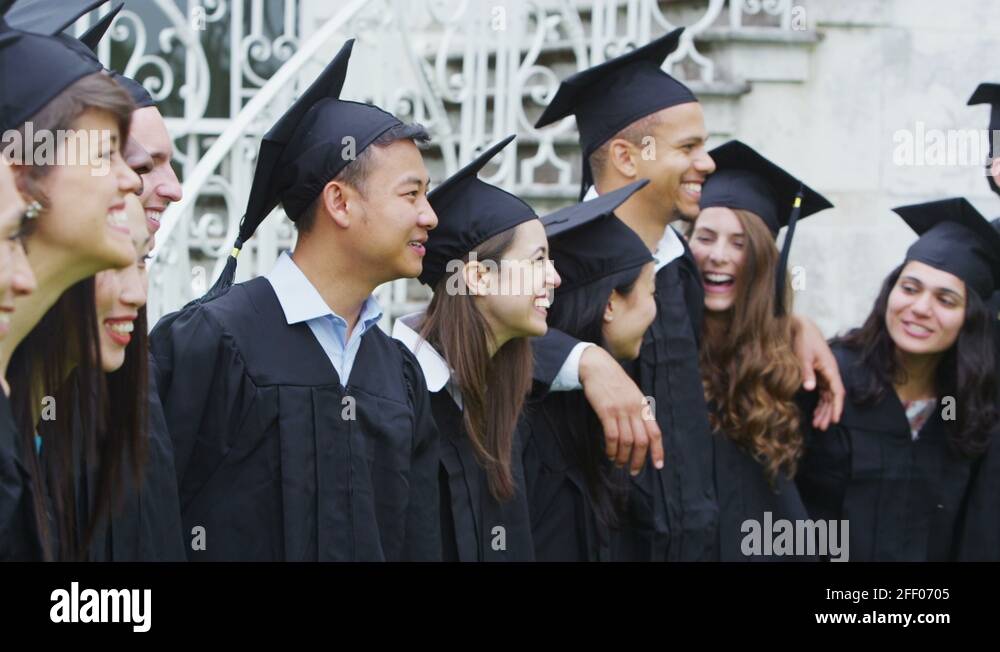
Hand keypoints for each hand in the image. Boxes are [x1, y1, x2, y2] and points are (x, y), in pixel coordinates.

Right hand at [579, 346, 663, 474]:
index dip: (658, 451)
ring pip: (626, 441)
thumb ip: (637, 411)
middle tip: (633, 471)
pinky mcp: (606, 411)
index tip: (658, 466)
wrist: (597, 366)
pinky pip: (612, 436)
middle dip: (639, 460)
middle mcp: (635, 409)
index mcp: (643, 406)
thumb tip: (641, 432)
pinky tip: (609, 454)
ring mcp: (621, 410)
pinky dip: (611, 449)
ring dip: (623, 457)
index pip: (655, 433)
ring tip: (619, 464)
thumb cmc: (613, 382)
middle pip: (642, 441)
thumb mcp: (632, 394)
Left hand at [792, 315, 844, 430]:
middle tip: (821, 427)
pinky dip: (820, 403)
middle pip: (833, 397)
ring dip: (824, 410)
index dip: (836, 407)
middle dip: (829, 413)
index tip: (835, 420)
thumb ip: (806, 372)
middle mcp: (831, 373)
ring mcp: (825, 374)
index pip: (837, 392)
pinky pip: (823, 392)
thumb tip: (809, 388)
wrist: (803, 327)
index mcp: (830, 369)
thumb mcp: (803, 355)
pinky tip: (815, 413)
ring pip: (828, 396)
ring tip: (818, 424)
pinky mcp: (819, 374)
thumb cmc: (804, 339)